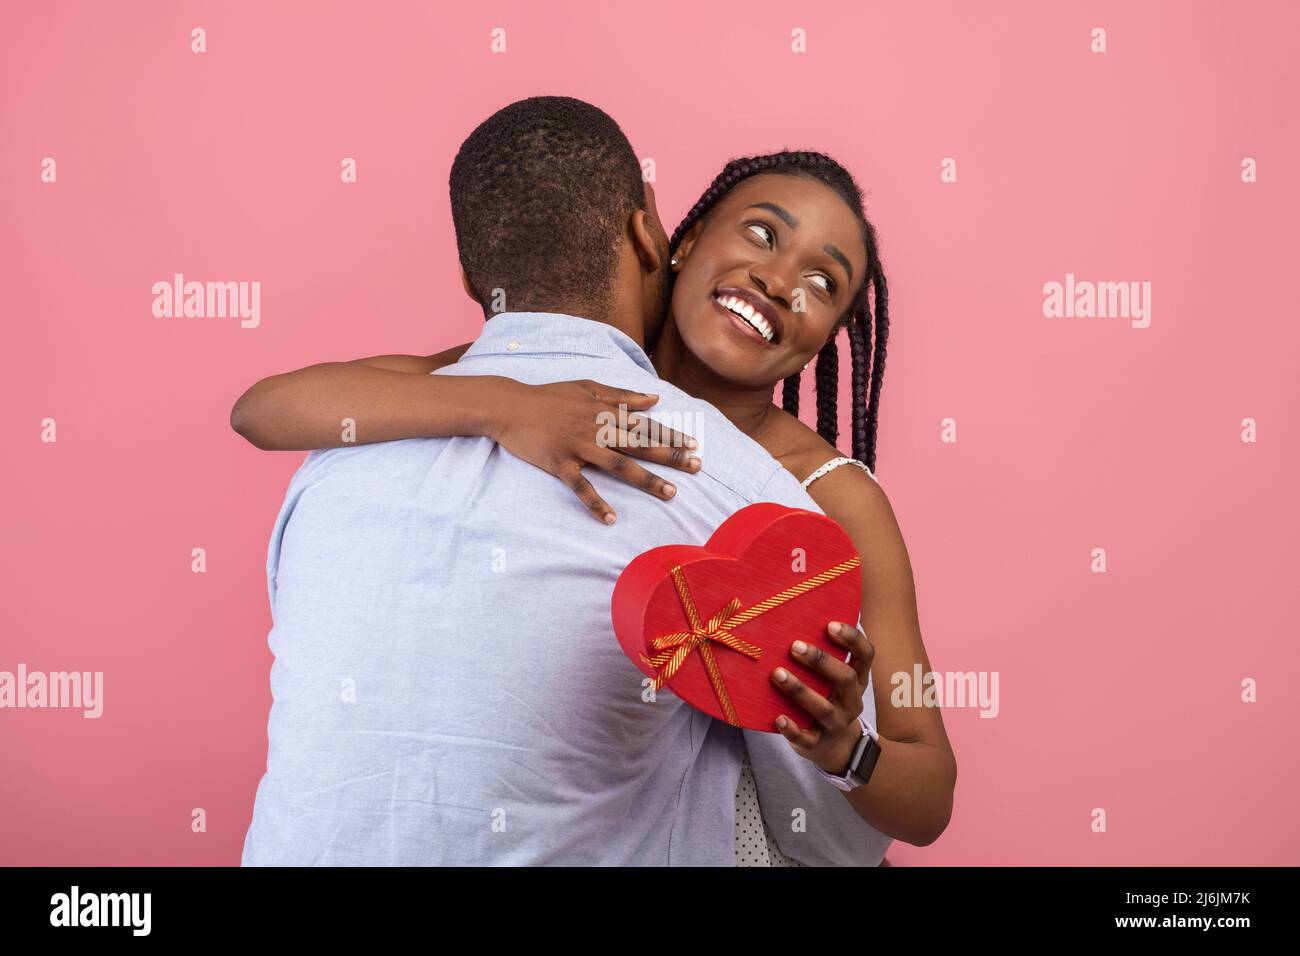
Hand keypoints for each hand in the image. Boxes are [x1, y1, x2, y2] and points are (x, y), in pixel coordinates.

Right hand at [490, 379, 700, 522]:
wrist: (510, 406)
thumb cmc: (550, 396)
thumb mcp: (588, 386)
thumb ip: (622, 394)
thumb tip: (653, 399)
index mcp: (605, 411)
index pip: (645, 425)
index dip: (671, 435)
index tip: (695, 445)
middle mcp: (597, 429)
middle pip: (640, 444)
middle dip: (671, 455)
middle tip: (697, 467)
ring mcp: (579, 447)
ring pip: (619, 465)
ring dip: (647, 479)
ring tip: (670, 493)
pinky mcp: (559, 464)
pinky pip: (581, 486)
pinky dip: (596, 503)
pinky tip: (611, 519)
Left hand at [771, 621, 875, 774]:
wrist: (835, 749)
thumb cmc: (828, 700)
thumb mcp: (835, 681)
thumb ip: (825, 658)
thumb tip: (799, 616)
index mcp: (857, 681)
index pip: (865, 656)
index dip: (852, 639)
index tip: (830, 624)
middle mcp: (851, 702)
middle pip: (846, 679)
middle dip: (821, 662)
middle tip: (795, 646)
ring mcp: (836, 723)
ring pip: (823, 708)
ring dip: (800, 690)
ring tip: (777, 673)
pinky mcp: (817, 743)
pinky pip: (806, 738)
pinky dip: (792, 729)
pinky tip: (778, 717)